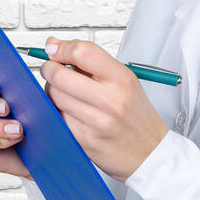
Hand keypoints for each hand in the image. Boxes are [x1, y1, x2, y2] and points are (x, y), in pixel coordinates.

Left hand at [39, 36, 168, 184]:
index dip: (62, 48)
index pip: (83, 52)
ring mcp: (95, 122)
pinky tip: (67, 111)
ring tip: (64, 93)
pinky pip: (57, 117)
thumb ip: (91, 62)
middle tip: (51, 70)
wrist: (150, 154)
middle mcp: (110, 100)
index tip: (54, 50)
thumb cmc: (137, 117)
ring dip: (51, 91)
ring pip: (54, 96)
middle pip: (60, 75)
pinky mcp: (83, 140)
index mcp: (122, 79)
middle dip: (49, 69)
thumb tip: (53, 46)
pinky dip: (56, 111)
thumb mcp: (124, 82)